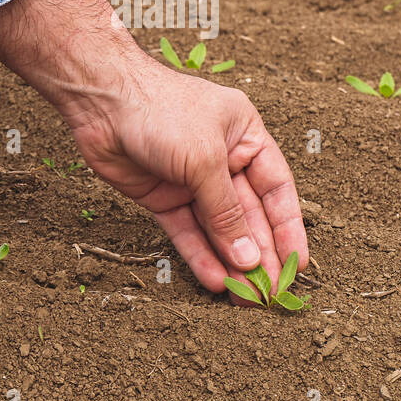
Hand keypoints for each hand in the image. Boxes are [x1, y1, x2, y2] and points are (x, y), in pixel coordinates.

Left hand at [0, 0, 308, 293]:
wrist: (103, 102)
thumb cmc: (163, 111)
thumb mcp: (204, 159)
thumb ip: (227, 211)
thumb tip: (249, 256)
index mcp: (246, 136)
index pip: (277, 189)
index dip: (288, 228)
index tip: (297, 264)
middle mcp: (223, 159)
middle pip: (248, 215)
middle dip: (259, 253)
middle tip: (269, 293)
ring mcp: (192, 180)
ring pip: (218, 229)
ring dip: (230, 261)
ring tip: (244, 298)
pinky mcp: (164, 197)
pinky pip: (187, 232)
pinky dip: (199, 255)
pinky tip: (213, 281)